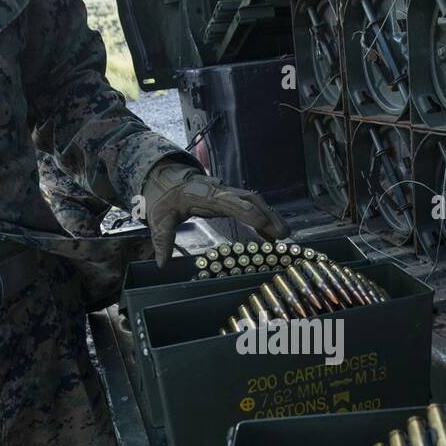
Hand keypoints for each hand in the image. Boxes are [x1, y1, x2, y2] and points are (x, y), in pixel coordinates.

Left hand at [142, 162, 288, 266]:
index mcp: (204, 194)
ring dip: (270, 216)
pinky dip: (264, 219)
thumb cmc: (166, 200)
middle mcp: (221, 191)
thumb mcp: (160, 218)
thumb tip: (162, 263)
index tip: (261, 222)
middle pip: (249, 199)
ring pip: (255, 201)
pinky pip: (252, 206)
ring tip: (285, 235)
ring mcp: (229, 194)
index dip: (246, 210)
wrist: (169, 183)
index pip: (228, 201)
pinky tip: (273, 235)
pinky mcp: (232, 200)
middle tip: (282, 234)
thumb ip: (163, 239)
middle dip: (267, 214)